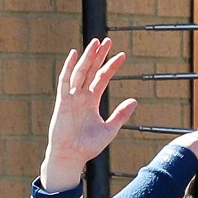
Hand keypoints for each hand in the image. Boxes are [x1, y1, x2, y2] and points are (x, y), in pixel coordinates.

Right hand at [41, 39, 136, 189]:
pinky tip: (74, 55)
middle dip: (99, 55)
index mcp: (91, 101)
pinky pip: (65, 81)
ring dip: (87, 57)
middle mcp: (81, 96)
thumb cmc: (88, 147)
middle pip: (91, 70)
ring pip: (80, 72)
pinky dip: (68, 68)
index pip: (102, 78)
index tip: (122, 55)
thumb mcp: (109, 130)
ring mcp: (71, 98)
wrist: (71, 157)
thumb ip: (120, 115)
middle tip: (108, 40)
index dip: (111, 66)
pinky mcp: (62, 102)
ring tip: (96, 42)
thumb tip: (135, 100)